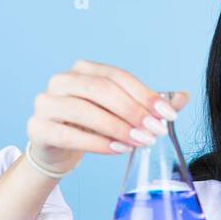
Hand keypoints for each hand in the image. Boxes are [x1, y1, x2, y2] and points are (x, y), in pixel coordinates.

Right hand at [27, 59, 189, 171]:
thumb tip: (183, 97)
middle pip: (100, 89)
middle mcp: (62, 80)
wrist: (58, 149)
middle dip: (132, 111)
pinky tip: (118, 149)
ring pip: (83, 110)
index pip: (117, 76)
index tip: (168, 115)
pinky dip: (96, 143)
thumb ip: (149, 105)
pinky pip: (68, 134)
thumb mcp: (122, 114)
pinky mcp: (37, 127)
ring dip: (117, 127)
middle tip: (156, 130)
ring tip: (141, 141)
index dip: (145, 95)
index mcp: (84, 69)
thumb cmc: (92, 126)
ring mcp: (45, 102)